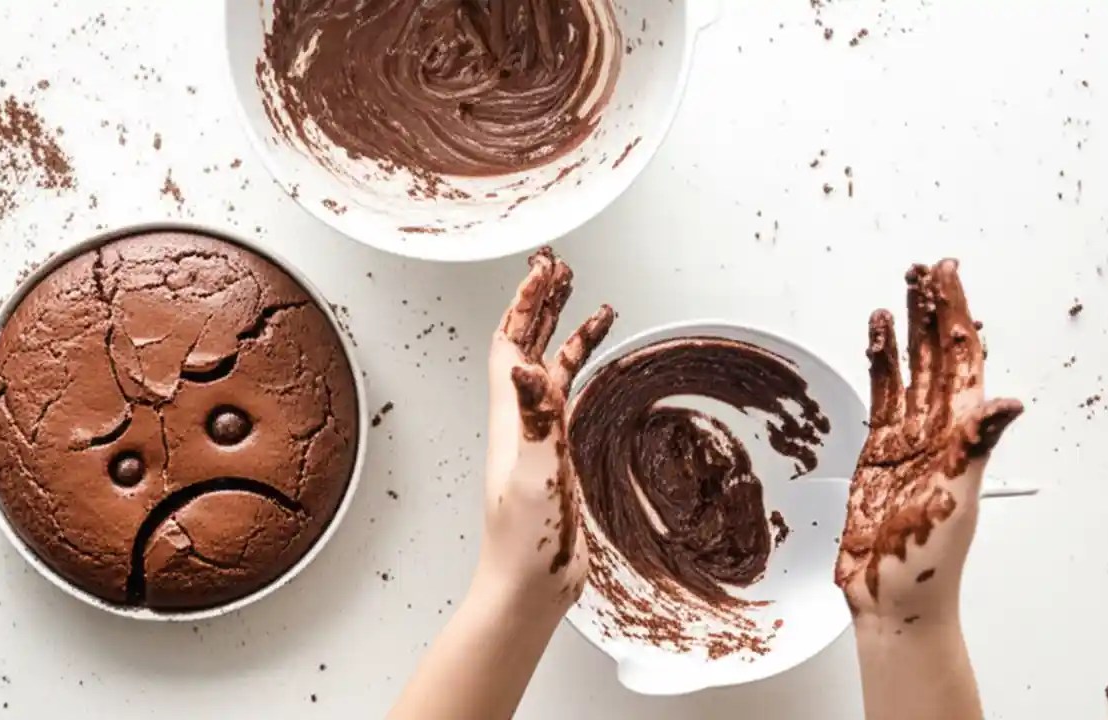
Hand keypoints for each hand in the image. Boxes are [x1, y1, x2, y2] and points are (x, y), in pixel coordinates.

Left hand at [479, 248, 613, 612]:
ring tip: (589, 303)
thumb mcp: (534, 477)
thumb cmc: (525, 544)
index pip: (512, 343)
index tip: (545, 268)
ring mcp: (538, 440)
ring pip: (551, 370)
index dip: (526, 303)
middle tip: (561, 268)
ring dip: (565, 333)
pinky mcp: (557, 459)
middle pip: (528, 346)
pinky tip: (596, 367)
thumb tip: (526, 366)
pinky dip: (582, 373)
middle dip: (543, 304)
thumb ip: (534, 421)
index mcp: (511, 418)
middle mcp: (521, 422)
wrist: (528, 589)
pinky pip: (569, 401)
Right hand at [835, 260, 1022, 620]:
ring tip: (901, 290)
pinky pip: (880, 397)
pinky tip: (875, 338)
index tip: (949, 277)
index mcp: (960, 436)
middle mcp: (936, 431)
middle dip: (933, 309)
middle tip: (926, 267)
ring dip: (907, 329)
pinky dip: (878, 364)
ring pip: (909, 369)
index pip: (961, 361)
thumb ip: (977, 449)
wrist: (891, 600)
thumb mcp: (958, 502)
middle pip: (936, 355)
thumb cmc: (927, 563)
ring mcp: (906, 441)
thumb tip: (1008, 403)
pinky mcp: (877, 454)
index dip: (956, 317)